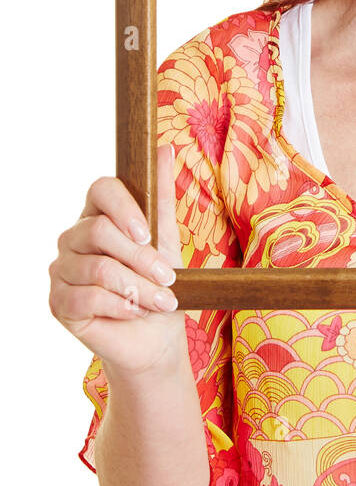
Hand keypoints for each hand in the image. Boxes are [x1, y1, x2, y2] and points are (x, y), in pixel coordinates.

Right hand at [48, 144, 185, 376]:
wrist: (155, 336)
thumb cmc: (160, 285)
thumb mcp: (167, 240)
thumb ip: (161, 197)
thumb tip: (164, 149)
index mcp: (99, 215)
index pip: (100, 189)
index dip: (124, 208)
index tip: (148, 233)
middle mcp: (74, 238)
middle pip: (99, 230)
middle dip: (140, 257)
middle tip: (168, 278)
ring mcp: (62, 270)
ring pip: (99, 269)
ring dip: (138, 288)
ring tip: (161, 301)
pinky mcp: (58, 302)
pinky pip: (86, 297)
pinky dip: (119, 306)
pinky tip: (134, 311)